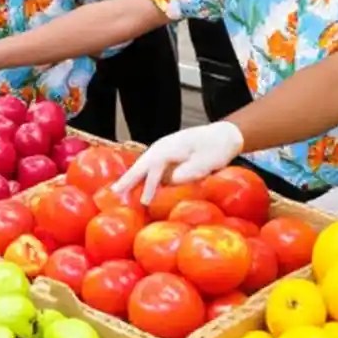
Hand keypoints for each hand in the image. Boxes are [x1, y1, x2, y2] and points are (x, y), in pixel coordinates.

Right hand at [111, 121, 243, 203]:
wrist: (223, 135)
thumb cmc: (217, 148)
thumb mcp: (208, 161)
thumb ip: (190, 171)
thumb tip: (171, 180)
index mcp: (170, 147)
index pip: (155, 169)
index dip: (150, 186)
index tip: (144, 202)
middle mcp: (162, 147)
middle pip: (141, 164)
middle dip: (128, 179)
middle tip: (114, 193)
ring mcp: (162, 151)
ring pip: (142, 165)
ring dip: (130, 178)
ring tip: (117, 192)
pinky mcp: (166, 156)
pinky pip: (149, 168)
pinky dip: (139, 176)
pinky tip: (133, 186)